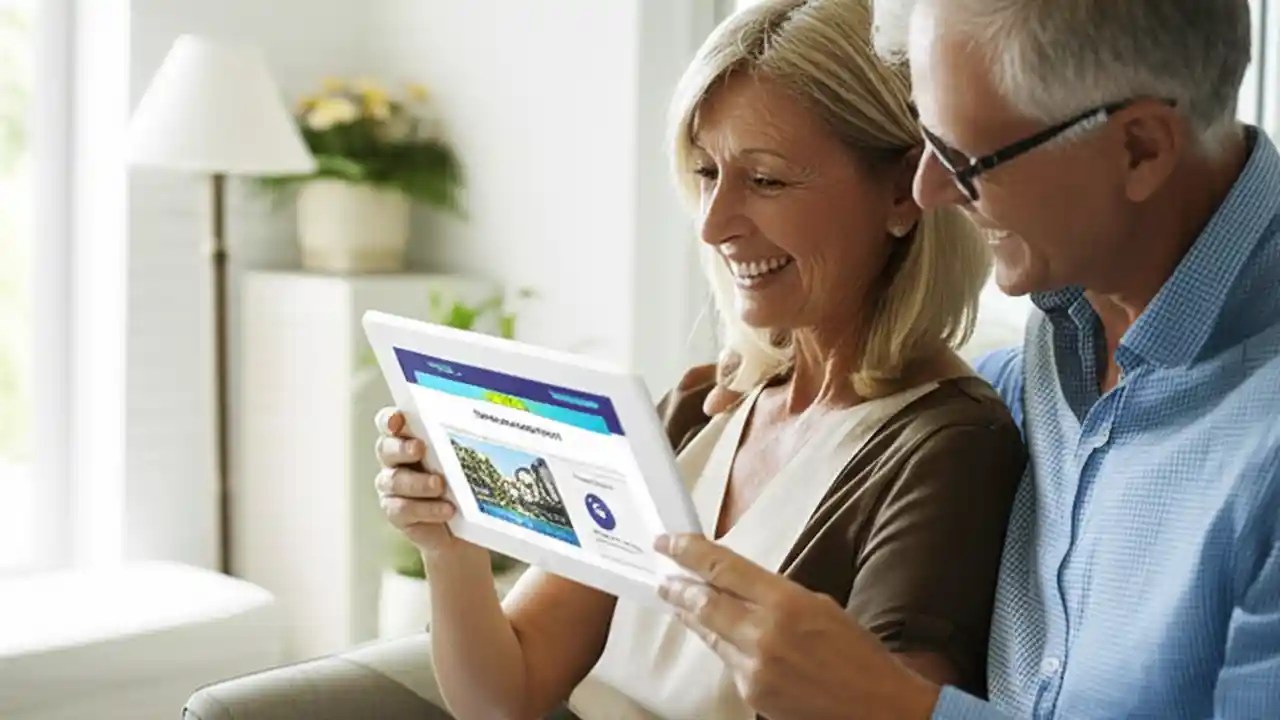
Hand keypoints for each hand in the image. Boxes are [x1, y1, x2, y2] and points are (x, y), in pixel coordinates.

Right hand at [374, 408, 463, 556]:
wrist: (466, 523)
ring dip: (417, 482)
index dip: (389, 419)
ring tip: (440, 485)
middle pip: (386, 448)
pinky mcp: (397, 513)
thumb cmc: (464, 480)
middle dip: (402, 448)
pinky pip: (403, 509)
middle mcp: (394, 460)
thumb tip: (473, 424)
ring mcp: (392, 487)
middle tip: (420, 449)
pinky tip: (445, 510)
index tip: (397, 420)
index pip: (388, 422)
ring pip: (394, 480)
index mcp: (407, 438)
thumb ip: (458, 441)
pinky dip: (426, 509)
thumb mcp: (464, 458)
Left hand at [654, 534, 939, 719]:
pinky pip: (727, 662)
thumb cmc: (856, 652)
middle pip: (702, 602)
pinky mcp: (750, 694)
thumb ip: (772, 595)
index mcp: (786, 602)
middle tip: (663, 577)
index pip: (722, 568)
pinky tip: (720, 636)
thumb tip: (733, 585)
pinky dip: (722, 646)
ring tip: (680, 601)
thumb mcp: (818, 605)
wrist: (878, 707)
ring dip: (692, 616)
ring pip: (709, 633)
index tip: (667, 542)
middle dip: (677, 587)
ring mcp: (753, 668)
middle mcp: (763, 634)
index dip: (688, 552)